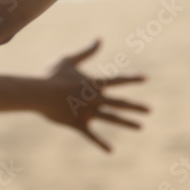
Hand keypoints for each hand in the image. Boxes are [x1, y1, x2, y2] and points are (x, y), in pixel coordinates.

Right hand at [33, 39, 148, 152]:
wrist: (39, 92)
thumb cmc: (52, 74)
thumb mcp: (69, 59)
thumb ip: (87, 51)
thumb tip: (100, 39)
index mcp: (94, 83)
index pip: (118, 80)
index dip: (132, 78)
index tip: (145, 78)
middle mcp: (95, 98)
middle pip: (120, 102)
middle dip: (135, 106)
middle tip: (150, 110)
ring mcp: (88, 112)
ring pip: (112, 118)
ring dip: (127, 123)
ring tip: (141, 127)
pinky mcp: (78, 124)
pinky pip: (92, 135)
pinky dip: (101, 143)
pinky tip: (111, 150)